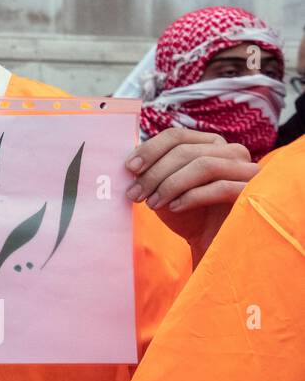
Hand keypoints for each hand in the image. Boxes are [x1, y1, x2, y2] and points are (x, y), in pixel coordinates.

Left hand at [124, 128, 258, 263]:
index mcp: (209, 144)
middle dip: (155, 173)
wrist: (210, 244)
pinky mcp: (252, 191)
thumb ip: (150, 169)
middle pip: (185, 151)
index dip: (150, 150)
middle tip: (135, 194)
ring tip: (152, 203)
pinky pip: (220, 187)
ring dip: (170, 184)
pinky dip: (192, 196)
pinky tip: (174, 208)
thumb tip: (129, 158)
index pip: (175, 136)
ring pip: (203, 165)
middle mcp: (231, 151)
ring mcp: (246, 170)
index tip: (129, 169)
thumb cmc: (186, 213)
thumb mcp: (162, 187)